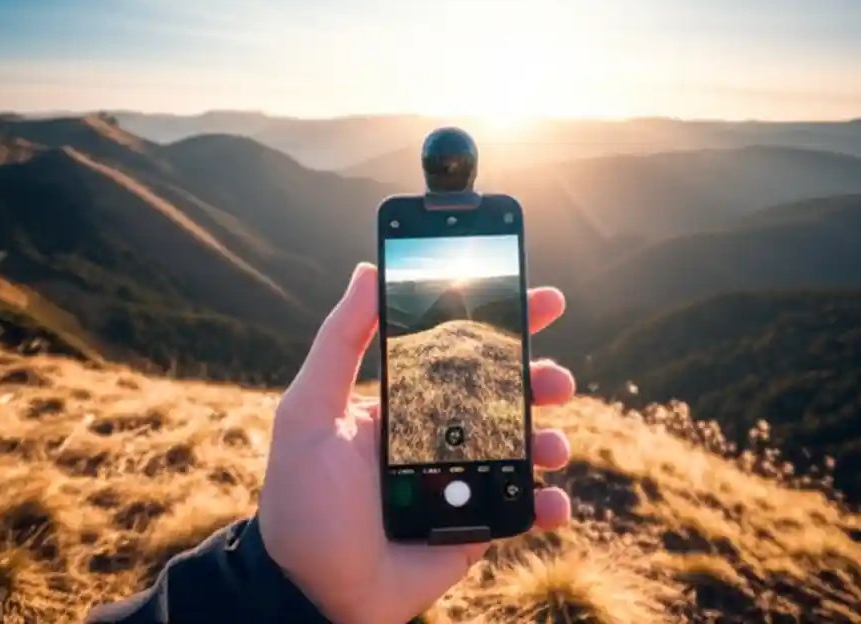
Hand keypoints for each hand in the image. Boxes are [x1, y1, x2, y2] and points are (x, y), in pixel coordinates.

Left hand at [258, 264, 574, 623]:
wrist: (312, 591)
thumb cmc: (302, 500)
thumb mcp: (310, 411)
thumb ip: (341, 341)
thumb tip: (368, 269)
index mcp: (405, 400)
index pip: (460, 349)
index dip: (504, 321)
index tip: (542, 298)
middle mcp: (438, 433)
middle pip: (506, 393)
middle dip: (541, 379)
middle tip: (558, 378)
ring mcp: (462, 481)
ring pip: (525, 447)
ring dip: (551, 439)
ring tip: (552, 445)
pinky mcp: (477, 527)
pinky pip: (525, 508)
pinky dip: (548, 503)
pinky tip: (552, 501)